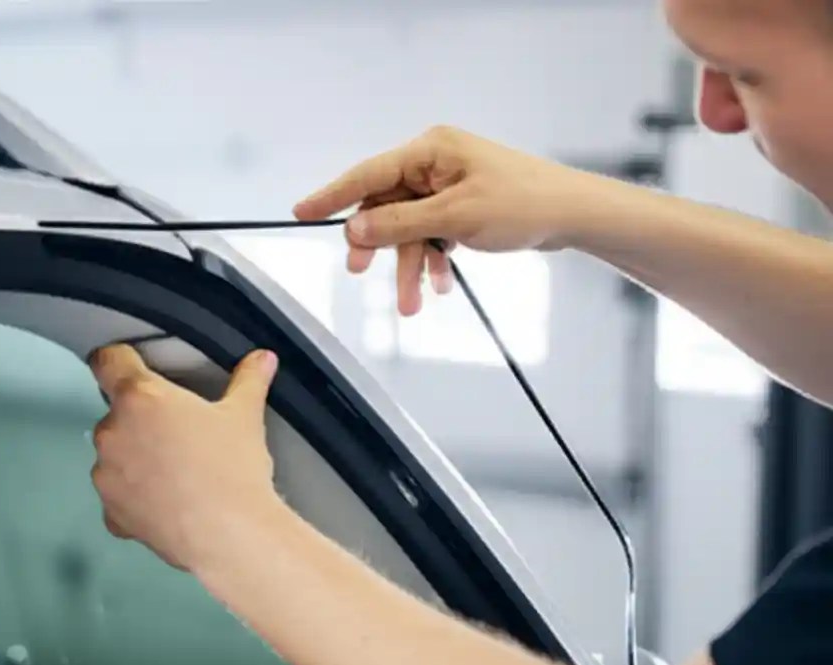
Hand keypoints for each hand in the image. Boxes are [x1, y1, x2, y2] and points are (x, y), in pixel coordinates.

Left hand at [89, 344, 282, 571]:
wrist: (229, 534)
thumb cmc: (232, 469)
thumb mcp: (245, 415)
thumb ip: (249, 380)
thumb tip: (262, 359)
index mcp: (140, 397)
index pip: (109, 361)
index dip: (119, 359)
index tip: (128, 364)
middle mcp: (113, 431)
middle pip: (117, 412)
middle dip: (141, 419)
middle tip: (177, 432)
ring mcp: (106, 474)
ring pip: (114, 454)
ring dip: (134, 457)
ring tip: (175, 471)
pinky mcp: (111, 512)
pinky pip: (117, 496)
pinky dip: (134, 497)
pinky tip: (166, 502)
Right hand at [294, 126, 607, 315]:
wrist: (573, 215)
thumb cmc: (522, 205)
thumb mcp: (454, 217)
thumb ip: (399, 223)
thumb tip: (355, 230)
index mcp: (430, 150)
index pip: (368, 173)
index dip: (332, 196)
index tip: (301, 212)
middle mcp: (435, 163)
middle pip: (386, 207)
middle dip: (379, 246)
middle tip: (357, 273)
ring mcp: (449, 185)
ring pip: (409, 229)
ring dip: (409, 266)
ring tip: (412, 303)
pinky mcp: (462, 206)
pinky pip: (432, 234)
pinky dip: (432, 261)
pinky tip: (441, 284)